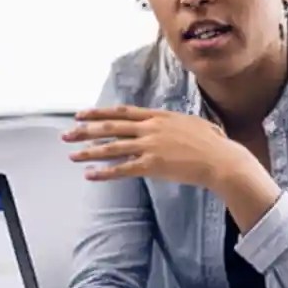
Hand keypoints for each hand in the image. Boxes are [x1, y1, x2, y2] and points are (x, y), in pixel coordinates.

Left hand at [63, 106, 247, 188]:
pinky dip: (104, 173)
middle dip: (85, 131)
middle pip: (110, 127)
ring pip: (111, 148)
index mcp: (158, 116)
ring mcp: (150, 146)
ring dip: (89, 152)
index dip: (99, 113)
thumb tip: (173, 123)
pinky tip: (90, 175)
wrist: (221, 159)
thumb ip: (176, 122)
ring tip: (72, 156)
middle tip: (67, 134)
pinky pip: (122, 169)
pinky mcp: (151, 165)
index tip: (82, 114)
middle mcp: (150, 128)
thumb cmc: (212, 143)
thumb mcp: (193, 123)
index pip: (122, 112)